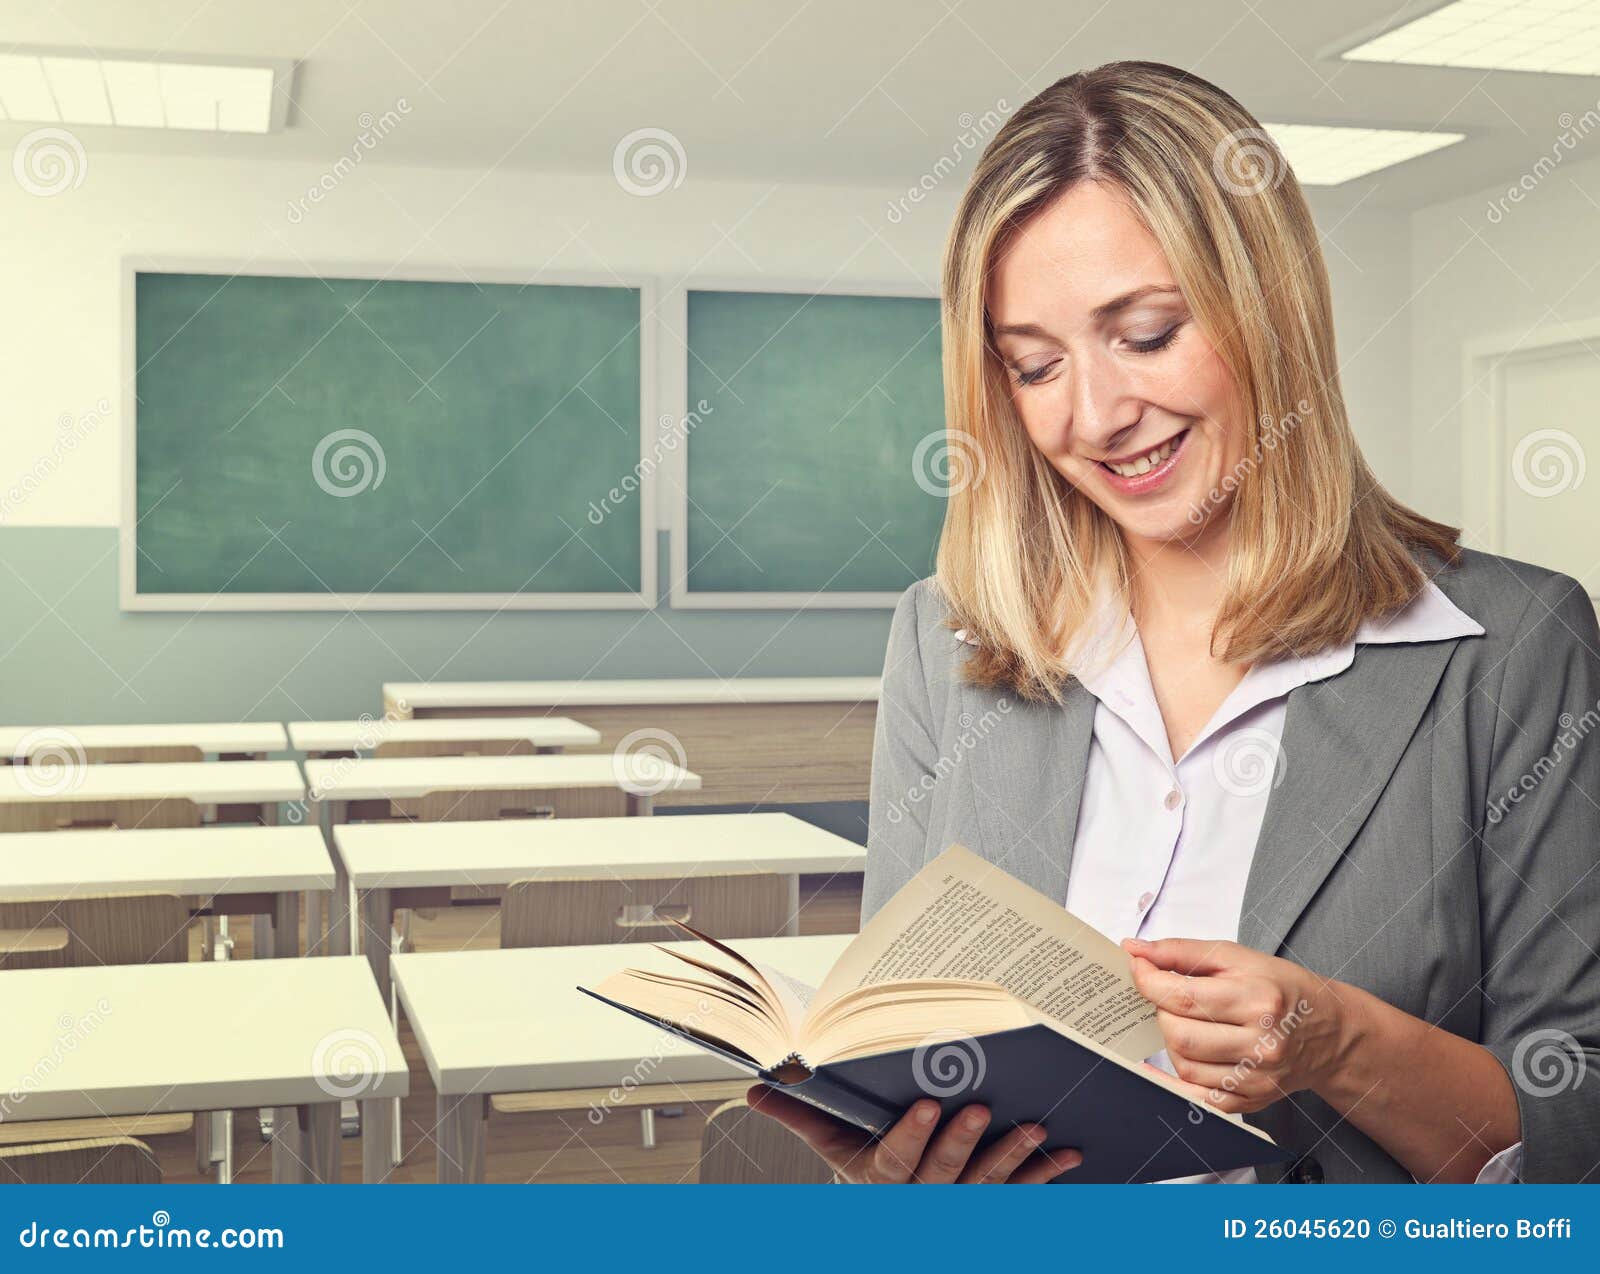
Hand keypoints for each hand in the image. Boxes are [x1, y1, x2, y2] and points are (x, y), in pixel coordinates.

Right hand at [745, 1084, 1081, 1182]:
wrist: (894, 1209)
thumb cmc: (864, 1157)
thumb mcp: (831, 1142)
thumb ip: (798, 1116)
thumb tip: (754, 1092)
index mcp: (881, 1179)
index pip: (895, 1162)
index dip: (913, 1137)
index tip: (929, 1104)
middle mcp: (922, 1198)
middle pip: (944, 1174)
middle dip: (963, 1142)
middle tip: (982, 1107)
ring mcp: (960, 1203)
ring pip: (987, 1183)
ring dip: (1013, 1157)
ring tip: (1035, 1127)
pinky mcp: (990, 1201)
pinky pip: (1021, 1191)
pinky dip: (1047, 1173)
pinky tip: (1072, 1152)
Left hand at [1121, 936, 1357, 1113]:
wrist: (1327, 1031)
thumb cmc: (1280, 988)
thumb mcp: (1237, 957)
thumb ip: (1182, 952)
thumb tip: (1135, 949)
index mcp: (1258, 1000)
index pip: (1183, 996)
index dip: (1147, 980)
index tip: (1137, 967)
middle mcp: (1260, 1043)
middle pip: (1180, 1034)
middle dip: (1160, 1012)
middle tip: (1168, 998)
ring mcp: (1256, 1078)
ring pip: (1184, 1066)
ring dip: (1170, 1041)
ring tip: (1183, 1022)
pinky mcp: (1250, 1101)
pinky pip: (1197, 1098)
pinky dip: (1173, 1080)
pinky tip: (1169, 1059)